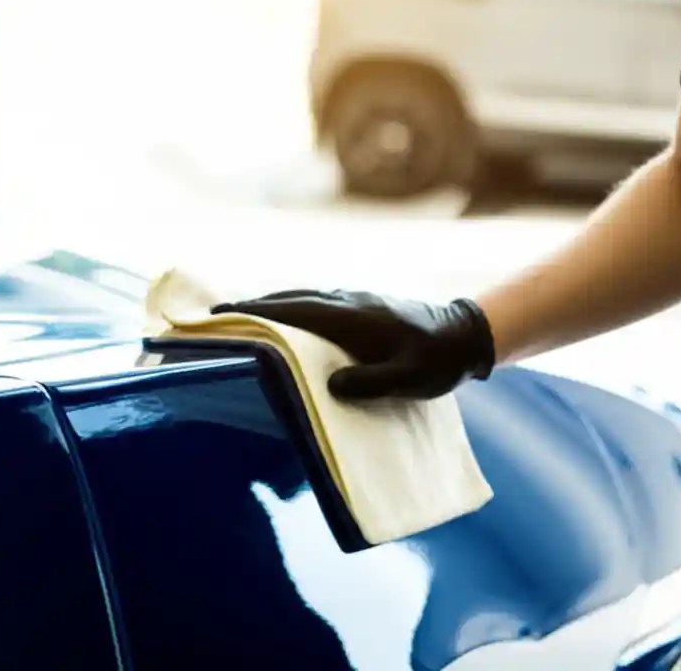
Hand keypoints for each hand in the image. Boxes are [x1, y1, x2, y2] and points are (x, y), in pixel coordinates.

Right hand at [211, 290, 495, 399]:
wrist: (465, 332)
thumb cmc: (436, 360)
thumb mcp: (410, 378)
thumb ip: (372, 382)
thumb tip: (329, 384)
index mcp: (350, 317)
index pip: (293, 311)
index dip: (256, 313)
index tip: (221, 315)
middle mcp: (345, 301)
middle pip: (288, 298)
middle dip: (251, 306)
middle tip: (215, 316)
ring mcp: (351, 300)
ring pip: (299, 297)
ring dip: (268, 305)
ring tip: (239, 317)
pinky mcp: (358, 305)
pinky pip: (312, 301)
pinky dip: (288, 307)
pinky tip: (282, 320)